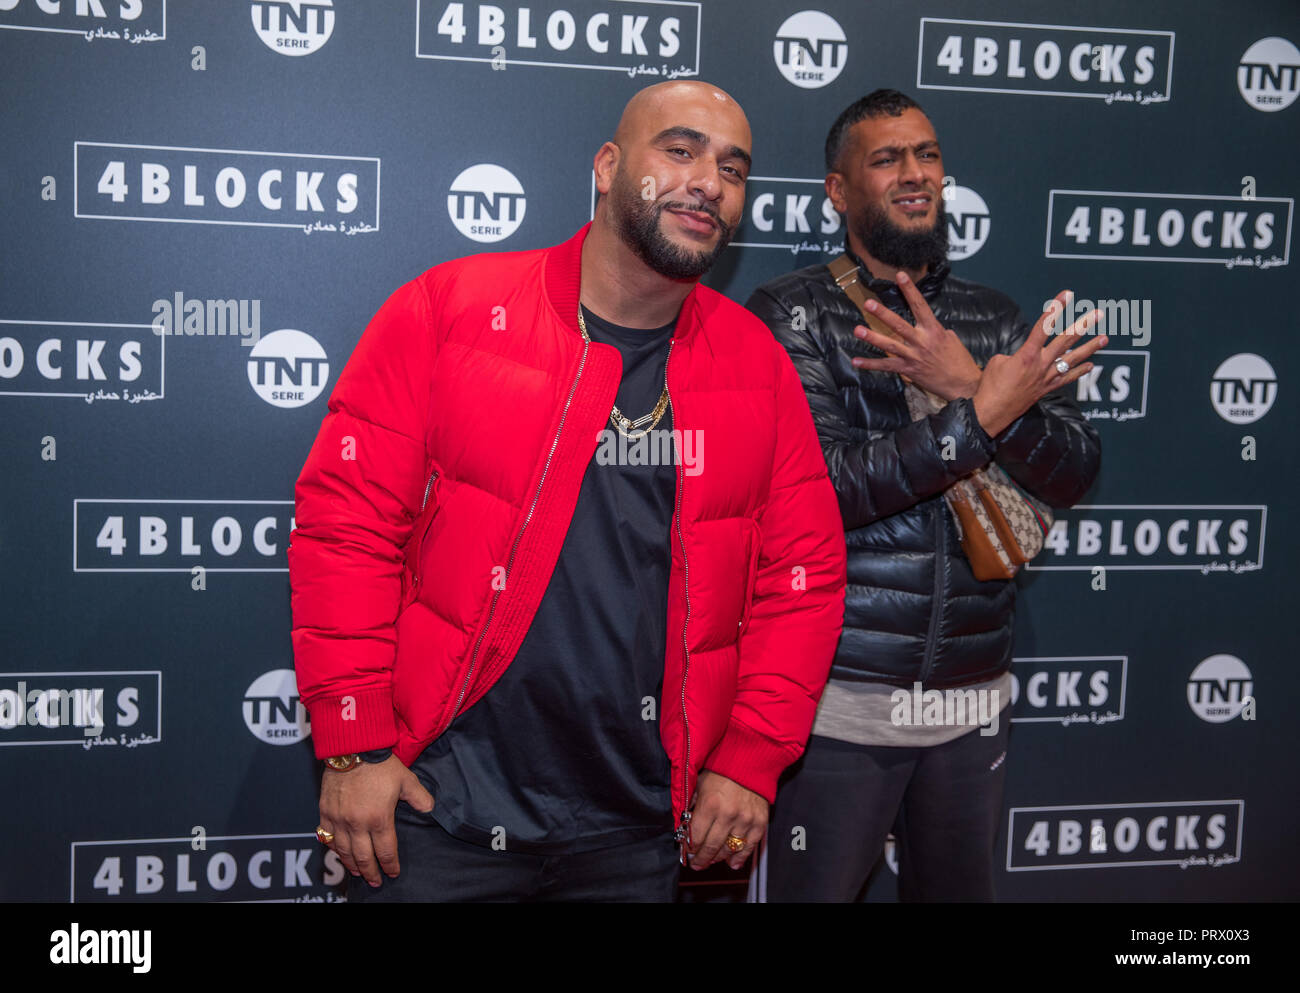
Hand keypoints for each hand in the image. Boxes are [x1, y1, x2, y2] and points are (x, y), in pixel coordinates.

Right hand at [318, 755, 433, 886]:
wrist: (352, 747)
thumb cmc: (380, 763)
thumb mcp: (406, 780)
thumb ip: (419, 797)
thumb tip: (430, 808)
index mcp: (379, 819)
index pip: (386, 851)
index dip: (390, 865)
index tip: (393, 873)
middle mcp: (357, 824)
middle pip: (364, 857)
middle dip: (371, 872)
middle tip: (375, 882)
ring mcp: (339, 819)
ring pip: (343, 851)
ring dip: (351, 864)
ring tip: (358, 872)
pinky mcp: (325, 811)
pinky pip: (327, 837)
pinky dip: (333, 848)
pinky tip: (338, 852)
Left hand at [685, 769, 768, 871]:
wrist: (751, 761)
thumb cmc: (723, 770)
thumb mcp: (700, 783)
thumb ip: (691, 804)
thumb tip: (683, 824)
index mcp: (710, 804)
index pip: (695, 836)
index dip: (689, 847)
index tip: (687, 851)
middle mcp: (728, 815)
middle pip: (711, 847)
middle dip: (701, 859)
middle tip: (697, 863)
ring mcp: (745, 820)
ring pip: (729, 850)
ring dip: (718, 858)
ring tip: (711, 860)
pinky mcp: (759, 823)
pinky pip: (749, 847)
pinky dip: (740, 858)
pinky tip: (732, 863)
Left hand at [849, 271, 983, 400]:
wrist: (962, 384)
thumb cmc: (959, 361)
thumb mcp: (951, 339)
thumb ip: (936, 330)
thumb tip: (928, 326)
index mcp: (934, 330)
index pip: (920, 305)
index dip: (910, 290)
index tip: (900, 276)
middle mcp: (922, 341)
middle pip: (899, 324)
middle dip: (883, 313)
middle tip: (869, 304)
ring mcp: (914, 356)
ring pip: (890, 345)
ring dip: (873, 337)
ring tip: (858, 330)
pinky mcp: (909, 370)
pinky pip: (887, 366)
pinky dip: (870, 364)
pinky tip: (857, 361)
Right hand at [972, 290, 1108, 436]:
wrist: (991, 412)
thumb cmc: (990, 386)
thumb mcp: (998, 362)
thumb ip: (1015, 354)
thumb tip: (1023, 356)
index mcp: (1027, 355)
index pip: (1044, 326)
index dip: (1055, 308)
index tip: (1066, 295)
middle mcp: (1041, 365)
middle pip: (1066, 340)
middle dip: (1083, 325)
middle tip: (1098, 314)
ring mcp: (1046, 378)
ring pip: (1073, 359)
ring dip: (1090, 348)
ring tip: (1104, 338)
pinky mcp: (1046, 389)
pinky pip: (1067, 379)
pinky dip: (1079, 371)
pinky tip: (1091, 365)